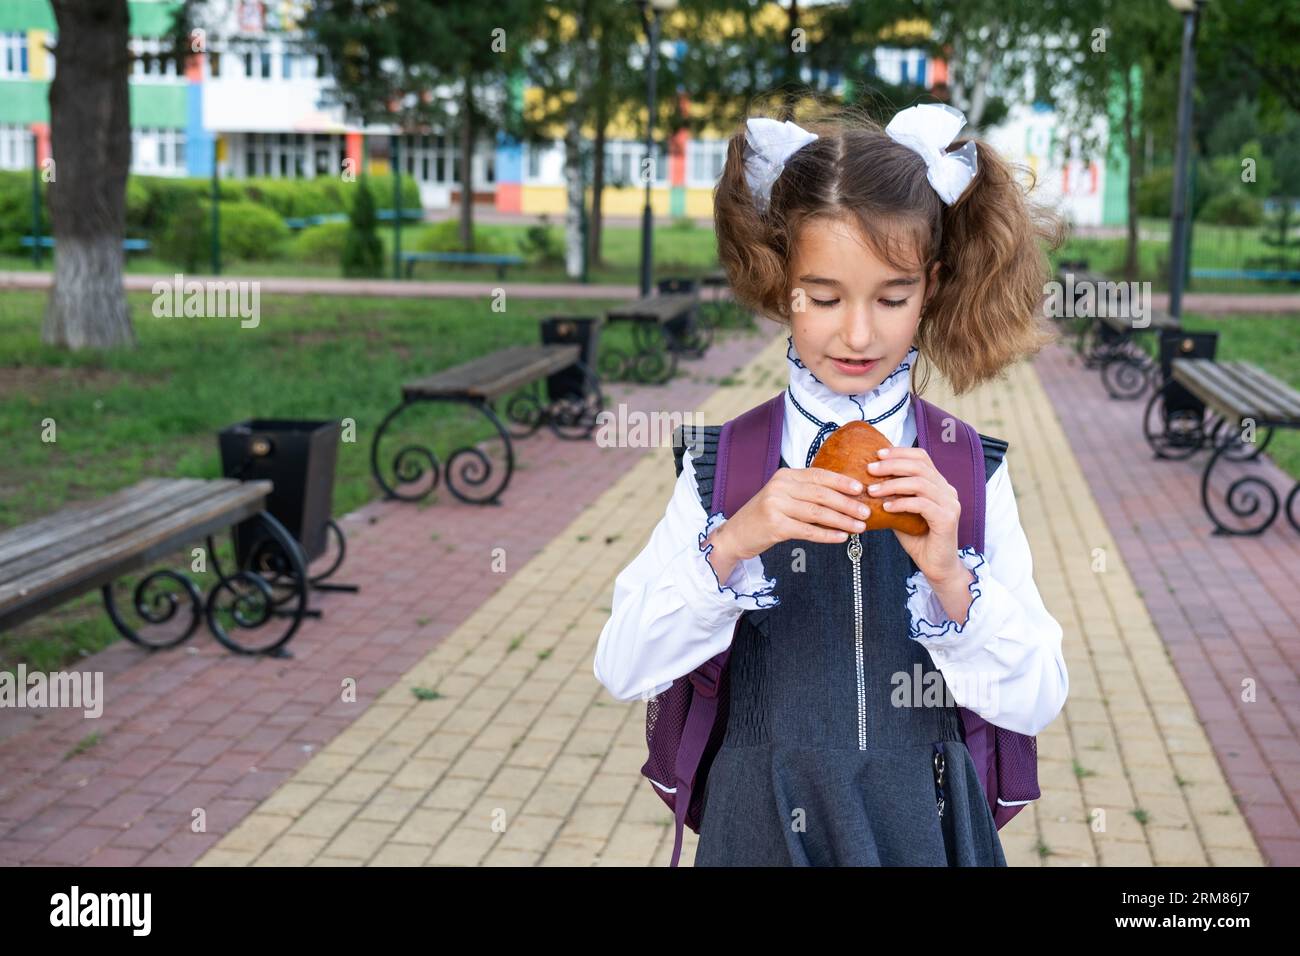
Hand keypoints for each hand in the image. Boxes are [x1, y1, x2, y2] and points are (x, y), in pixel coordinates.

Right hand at [706, 466, 869, 580]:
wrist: (736, 534)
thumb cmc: (764, 516)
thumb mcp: (783, 497)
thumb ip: (806, 493)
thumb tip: (843, 497)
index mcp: (784, 476)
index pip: (819, 475)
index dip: (841, 481)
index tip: (860, 488)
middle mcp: (779, 487)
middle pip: (821, 494)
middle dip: (847, 503)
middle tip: (866, 511)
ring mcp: (775, 506)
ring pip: (818, 512)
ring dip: (842, 520)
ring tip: (860, 527)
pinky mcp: (775, 526)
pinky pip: (808, 531)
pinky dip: (827, 535)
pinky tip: (841, 537)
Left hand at [864, 447, 965, 585]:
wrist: (937, 566)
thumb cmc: (918, 539)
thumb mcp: (901, 513)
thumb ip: (892, 496)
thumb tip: (867, 482)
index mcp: (938, 484)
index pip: (921, 458)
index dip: (900, 453)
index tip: (878, 454)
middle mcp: (947, 490)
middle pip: (920, 466)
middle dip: (892, 465)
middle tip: (870, 469)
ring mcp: (950, 504)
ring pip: (920, 483)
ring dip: (893, 484)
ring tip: (872, 490)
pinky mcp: (947, 519)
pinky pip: (922, 504)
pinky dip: (901, 503)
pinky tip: (886, 507)